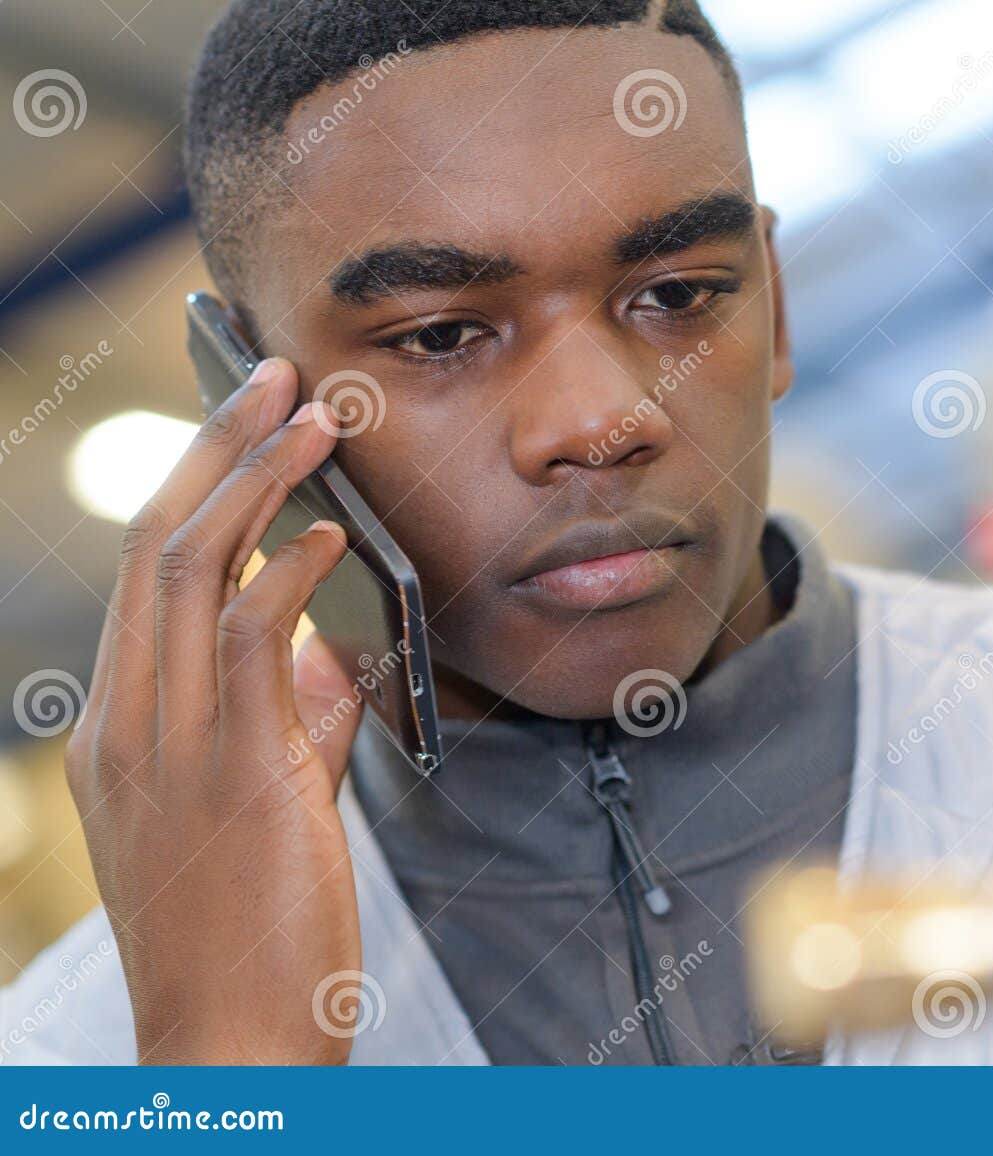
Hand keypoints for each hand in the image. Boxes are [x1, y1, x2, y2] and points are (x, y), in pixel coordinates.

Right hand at [64, 357, 365, 1064]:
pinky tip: (330, 533)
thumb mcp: (269, 802)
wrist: (235, 1044)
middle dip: (218, 446)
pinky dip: (288, 571)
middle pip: (155, 540)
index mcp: (123, 723)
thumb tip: (327, 644)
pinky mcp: (227, 770)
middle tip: (273, 376)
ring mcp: (165, 742)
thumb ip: (295, 717)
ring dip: (259, 478)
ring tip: (316, 418)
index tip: (245, 422)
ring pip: (190, 567)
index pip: (148, 572)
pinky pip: (247, 640)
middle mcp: (125, 719)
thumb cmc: (253, 927)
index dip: (197, 482)